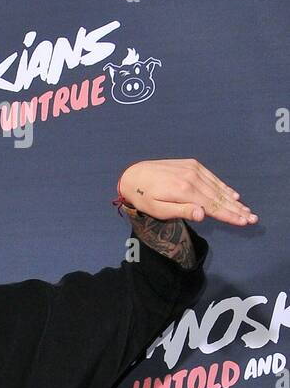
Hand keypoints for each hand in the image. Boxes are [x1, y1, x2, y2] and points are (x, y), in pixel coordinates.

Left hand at [118, 160, 256, 225]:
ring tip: (246, 209)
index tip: (244, 222)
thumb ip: (181, 211)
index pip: (212, 206)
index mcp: (185, 191)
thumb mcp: (158, 209)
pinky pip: (212, 178)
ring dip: (233, 199)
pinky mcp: (193, 165)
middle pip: (219, 197)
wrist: (135, 174)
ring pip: (218, 187)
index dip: (229, 215)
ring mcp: (194, 169)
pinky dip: (223, 187)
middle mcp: (193, 178)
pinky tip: (232, 194)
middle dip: (236, 209)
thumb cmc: (144, 197)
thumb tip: (203, 215)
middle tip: (252, 218)